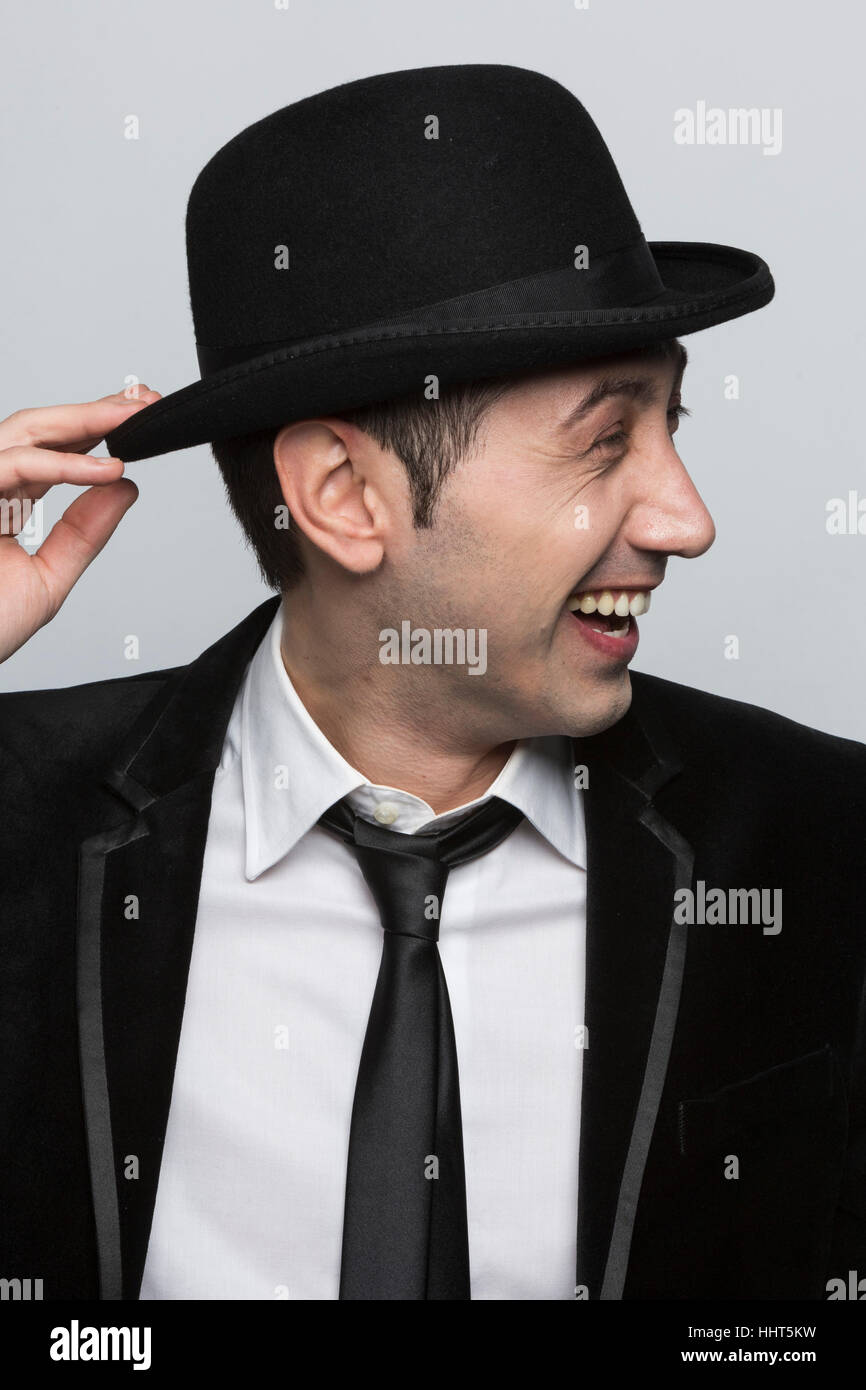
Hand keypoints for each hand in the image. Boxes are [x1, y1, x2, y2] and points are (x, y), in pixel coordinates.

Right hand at [0, 387, 159, 662]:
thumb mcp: (46, 579)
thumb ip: (82, 534)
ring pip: (23, 432)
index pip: (48, 451)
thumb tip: (123, 489)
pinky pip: (11, 466)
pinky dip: (61, 465)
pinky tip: (106, 469)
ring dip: (83, 422)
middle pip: (37, 430)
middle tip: (145, 402)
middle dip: (94, 411)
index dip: (93, 430)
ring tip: (132, 419)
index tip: (139, 418)